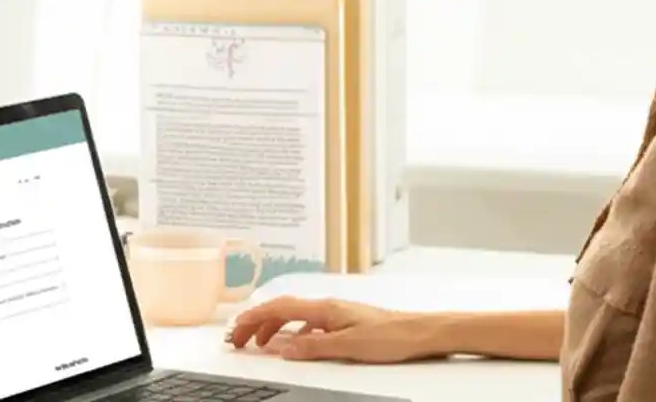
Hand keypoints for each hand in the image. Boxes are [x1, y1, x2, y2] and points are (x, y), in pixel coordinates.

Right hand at [225, 296, 440, 363]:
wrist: (419, 333)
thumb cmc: (390, 336)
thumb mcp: (348, 346)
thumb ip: (313, 347)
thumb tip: (283, 348)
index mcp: (325, 309)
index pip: (280, 308)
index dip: (254, 317)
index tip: (236, 328)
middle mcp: (328, 307)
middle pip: (283, 309)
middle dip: (258, 322)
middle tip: (240, 339)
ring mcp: (336, 314)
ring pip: (295, 317)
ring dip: (273, 327)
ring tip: (261, 344)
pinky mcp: (344, 323)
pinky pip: (308, 325)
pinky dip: (293, 333)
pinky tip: (294, 345)